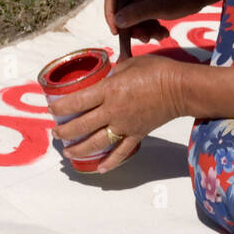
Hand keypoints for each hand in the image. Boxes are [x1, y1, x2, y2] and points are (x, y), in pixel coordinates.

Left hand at [48, 53, 186, 171]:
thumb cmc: (157, 70)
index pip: (77, 102)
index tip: (52, 110)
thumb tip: (105, 79)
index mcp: (109, 90)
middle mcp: (113, 111)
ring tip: (68, 152)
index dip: (60, 108)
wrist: (181, 88)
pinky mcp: (138, 134)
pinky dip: (110, 162)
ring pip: (97, 143)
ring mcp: (125, 125)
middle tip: (56, 133)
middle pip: (82, 126)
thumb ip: (113, 74)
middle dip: (65, 131)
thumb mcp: (129, 64)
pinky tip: (99, 169)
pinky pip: (122, 152)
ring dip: (79, 149)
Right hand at [105, 0, 208, 42]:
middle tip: (144, 39)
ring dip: (144, 30)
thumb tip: (117, 21)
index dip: (111, 13)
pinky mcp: (153, 3)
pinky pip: (145, 18)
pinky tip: (163, 34)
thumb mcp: (160, 7)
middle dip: (133, 27)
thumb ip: (137, 14)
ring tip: (157, 36)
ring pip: (135, 17)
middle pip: (124, 9)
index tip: (116, 31)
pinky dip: (151, 27)